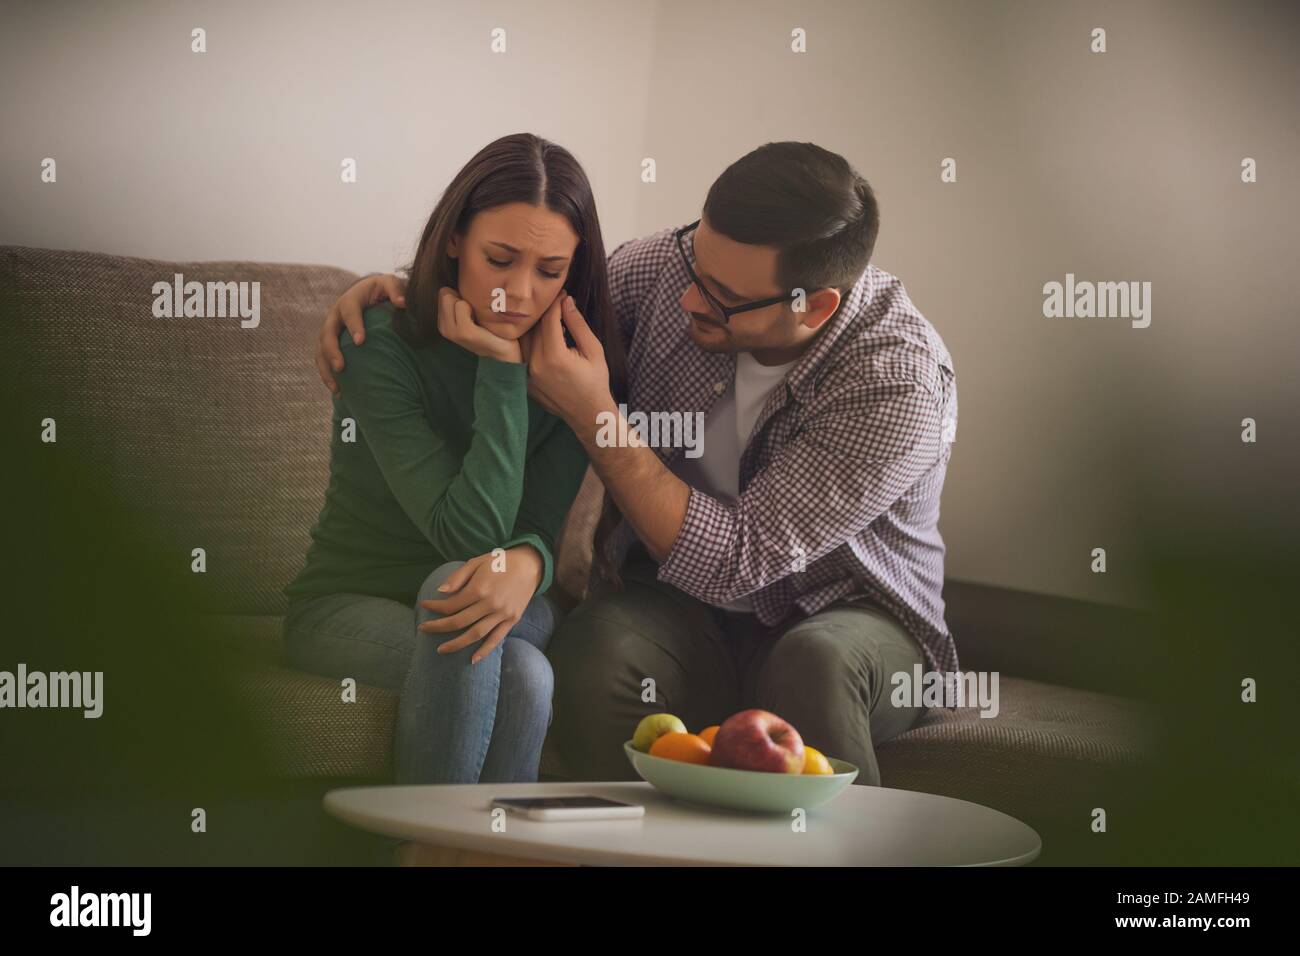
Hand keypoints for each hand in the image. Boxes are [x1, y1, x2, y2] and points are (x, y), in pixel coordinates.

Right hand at [316, 273, 406, 393]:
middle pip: (327, 332)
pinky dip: (327, 374)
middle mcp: (335, 314)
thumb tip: (402, 303)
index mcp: (350, 299)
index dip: (353, 325)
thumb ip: (395, 290)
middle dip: (332, 350)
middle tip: (341, 367)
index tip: (360, 341)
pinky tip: (338, 391)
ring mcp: (330, 328)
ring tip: (336, 387)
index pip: (349, 310)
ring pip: (320, 349)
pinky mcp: (330, 341)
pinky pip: (323, 358)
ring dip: (326, 368)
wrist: (368, 293)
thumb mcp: (389, 284)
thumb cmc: (382, 290)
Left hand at [416, 546, 542, 663]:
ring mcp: (502, 614)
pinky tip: (472, 659)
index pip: (451, 605)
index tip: (424, 605)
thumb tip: (440, 592)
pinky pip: (496, 639)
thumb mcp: (476, 562)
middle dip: (438, 627)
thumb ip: (458, 577)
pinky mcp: (512, 620)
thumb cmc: (500, 561)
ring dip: (456, 644)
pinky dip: (484, 651)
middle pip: (458, 622)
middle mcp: (490, 604)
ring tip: (440, 649)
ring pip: (475, 634)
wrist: (530, 565)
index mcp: (479, 588)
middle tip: (423, 629)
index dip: (434, 607)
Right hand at [436, 287, 522, 364]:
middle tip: (478, 314)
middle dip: (463, 298)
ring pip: (451, 297)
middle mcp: (445, 328)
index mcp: (444, 322)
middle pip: (444, 293)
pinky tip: (483, 323)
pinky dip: (473, 309)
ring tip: (481, 319)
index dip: (461, 295)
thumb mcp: (475, 310)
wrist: (508, 352)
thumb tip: (460, 270)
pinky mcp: (464, 333)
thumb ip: (463, 295)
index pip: (443, 291)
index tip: (474, 309)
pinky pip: (461, 305)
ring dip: (470, 304)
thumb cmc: (494, 328)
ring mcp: (452, 332)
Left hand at [527, 292, 611, 426]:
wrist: (588, 414)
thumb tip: (568, 302)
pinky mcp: (525, 381)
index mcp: (554, 356)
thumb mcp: (593, 351)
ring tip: (551, 321)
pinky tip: (544, 340)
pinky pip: (524, 355)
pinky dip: (532, 344)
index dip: (556, 304)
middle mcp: (535, 364)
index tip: (563, 295)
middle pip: (535, 328)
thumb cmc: (595, 382)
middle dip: (546, 313)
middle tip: (558, 304)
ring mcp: (527, 375)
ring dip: (536, 327)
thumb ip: (578, 325)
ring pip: (525, 340)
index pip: (549, 319)